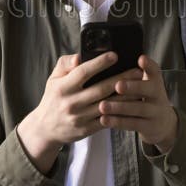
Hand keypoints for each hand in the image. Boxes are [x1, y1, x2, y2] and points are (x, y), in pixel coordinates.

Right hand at [17, 52, 142, 172]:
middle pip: (101, 89)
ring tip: (140, 87)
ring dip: (126, 96)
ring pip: (108, 105)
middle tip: (138, 71)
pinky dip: (120, 112)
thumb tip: (79, 56)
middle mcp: (71, 102)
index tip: (115, 55)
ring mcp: (80, 117)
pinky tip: (132, 104)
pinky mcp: (86, 129)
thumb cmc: (53, 98)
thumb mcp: (53, 79)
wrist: (45, 129)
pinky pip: (107, 120)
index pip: (83, 72)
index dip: (99, 63)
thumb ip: (65, 63)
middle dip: (122, 79)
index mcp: (63, 87)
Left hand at [98, 55, 177, 153]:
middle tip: (118, 85)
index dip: (149, 65)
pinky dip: (117, 122)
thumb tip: (108, 59)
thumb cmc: (147, 99)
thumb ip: (133, 75)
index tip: (141, 59)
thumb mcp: (147, 85)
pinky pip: (132, 124)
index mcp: (155, 81)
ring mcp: (155, 112)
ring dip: (119, 107)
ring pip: (137, 108)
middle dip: (132, 87)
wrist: (164, 124)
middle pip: (147, 90)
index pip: (154, 71)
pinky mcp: (149, 127)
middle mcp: (158, 95)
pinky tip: (104, 119)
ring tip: (102, 106)